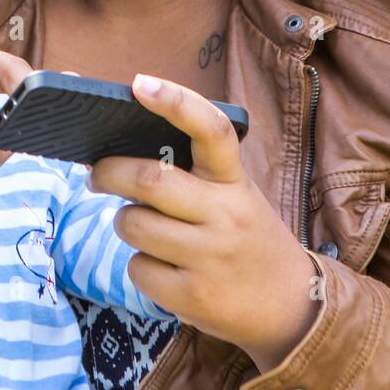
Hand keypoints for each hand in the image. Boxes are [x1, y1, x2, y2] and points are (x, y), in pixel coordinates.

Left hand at [89, 74, 322, 371]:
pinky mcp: (193, 295)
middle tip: (97, 174)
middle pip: (149, 180)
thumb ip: (191, 177)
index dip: (175, 101)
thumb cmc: (246, 238)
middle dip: (109, 173)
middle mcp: (225, 214)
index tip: (139, 83)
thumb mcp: (235, 197)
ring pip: (133, 224)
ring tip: (143, 227)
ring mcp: (210, 256)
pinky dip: (141, 266)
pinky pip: (138, 268)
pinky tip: (165, 269)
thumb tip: (122, 156)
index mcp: (234, 181)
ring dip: (125, 222)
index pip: (211, 129)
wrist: (292, 306)